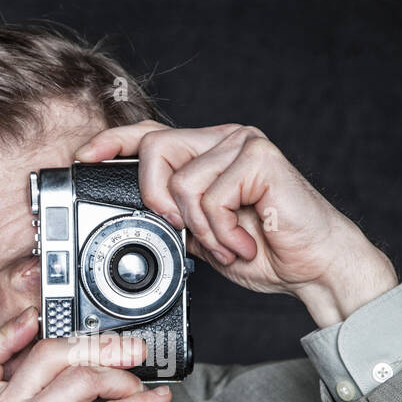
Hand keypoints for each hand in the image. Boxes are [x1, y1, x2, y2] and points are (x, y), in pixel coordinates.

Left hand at [75, 121, 398, 325]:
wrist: (317, 268)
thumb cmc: (268, 253)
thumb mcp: (203, 236)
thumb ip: (174, 216)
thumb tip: (135, 212)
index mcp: (209, 152)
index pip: (151, 133)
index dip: (113, 142)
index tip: (84, 159)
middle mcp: (224, 139)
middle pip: (155, 148)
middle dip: (156, 201)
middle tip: (184, 234)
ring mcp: (243, 143)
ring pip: (181, 182)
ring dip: (201, 230)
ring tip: (229, 245)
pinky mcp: (260, 158)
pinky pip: (209, 196)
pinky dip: (221, 231)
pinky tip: (244, 241)